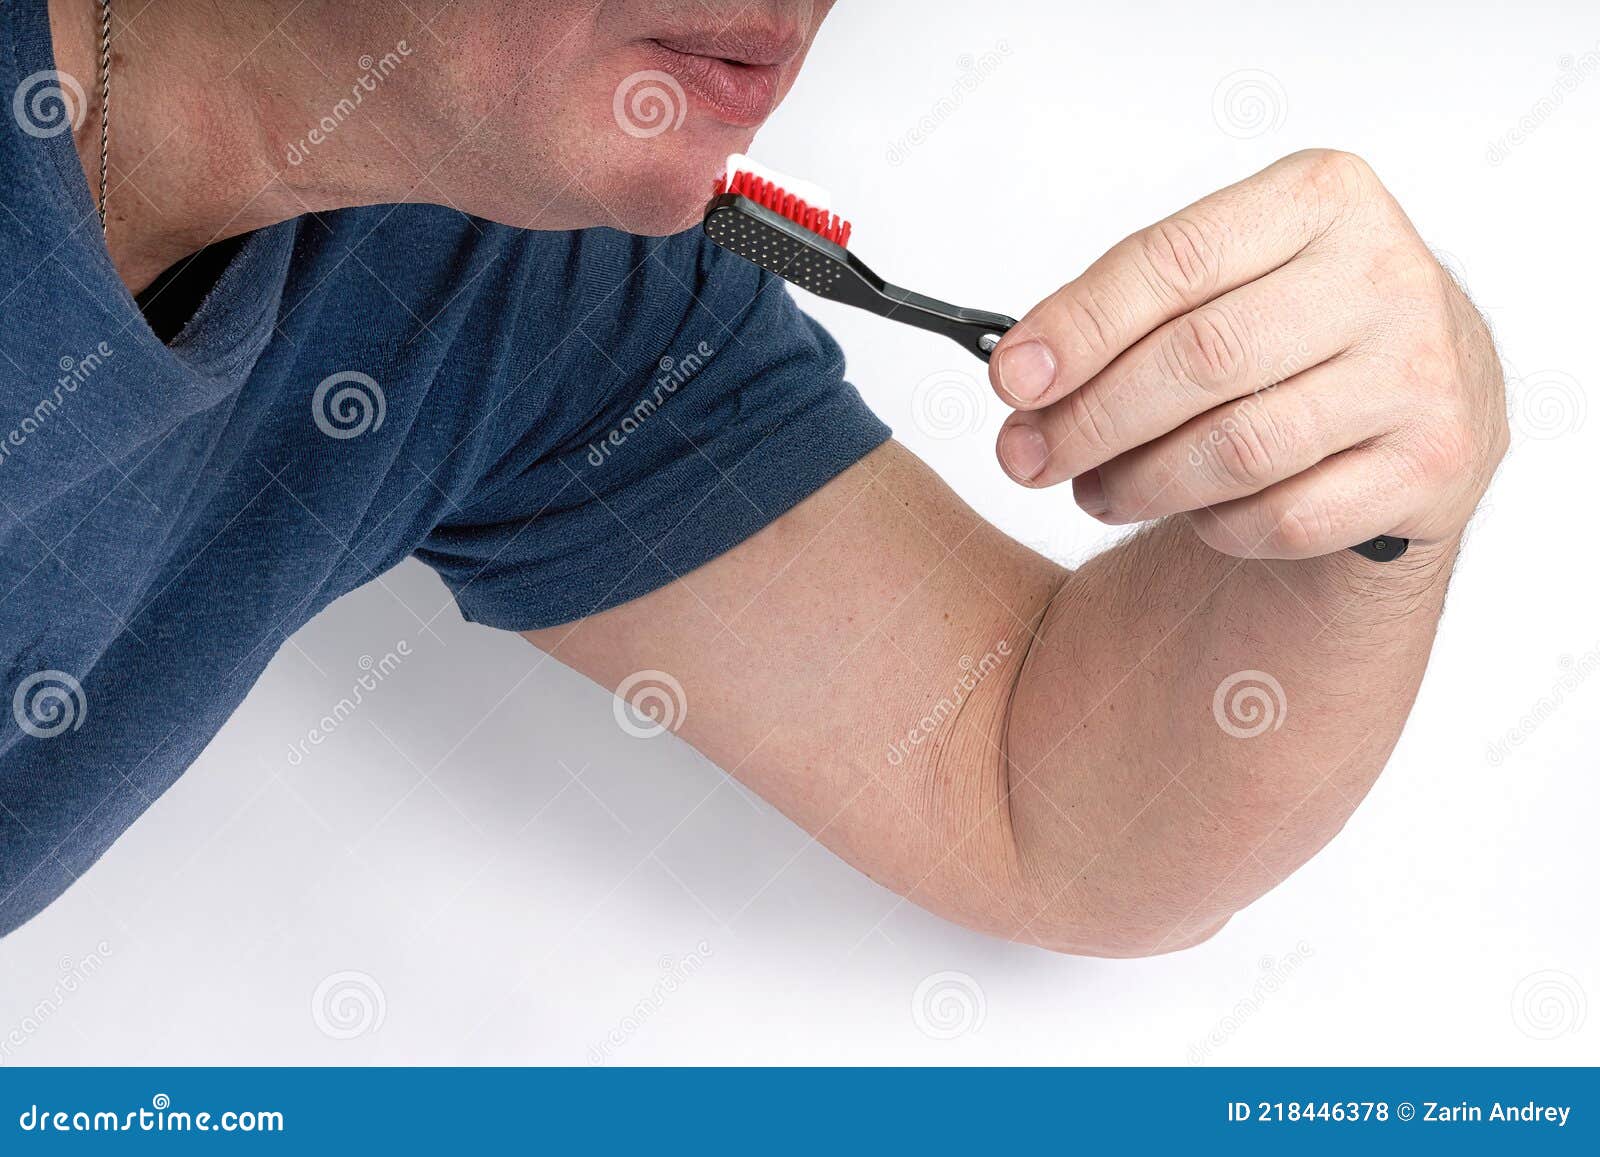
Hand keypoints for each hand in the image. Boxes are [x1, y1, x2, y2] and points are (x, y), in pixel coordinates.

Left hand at [988, 149, 1506, 559]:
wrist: (1427, 391)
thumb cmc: (1295, 330)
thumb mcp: (1228, 280)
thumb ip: (1134, 311)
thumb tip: (1026, 374)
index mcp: (1322, 198)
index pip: (1177, 259)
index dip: (1080, 325)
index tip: (1013, 377)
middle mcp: (1385, 274)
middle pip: (1201, 358)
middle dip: (1092, 419)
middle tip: (1028, 456)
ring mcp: (1421, 372)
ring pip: (1238, 448)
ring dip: (1141, 483)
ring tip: (1095, 491)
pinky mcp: (1433, 462)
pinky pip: (1285, 515)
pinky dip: (1216, 525)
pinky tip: (1192, 513)